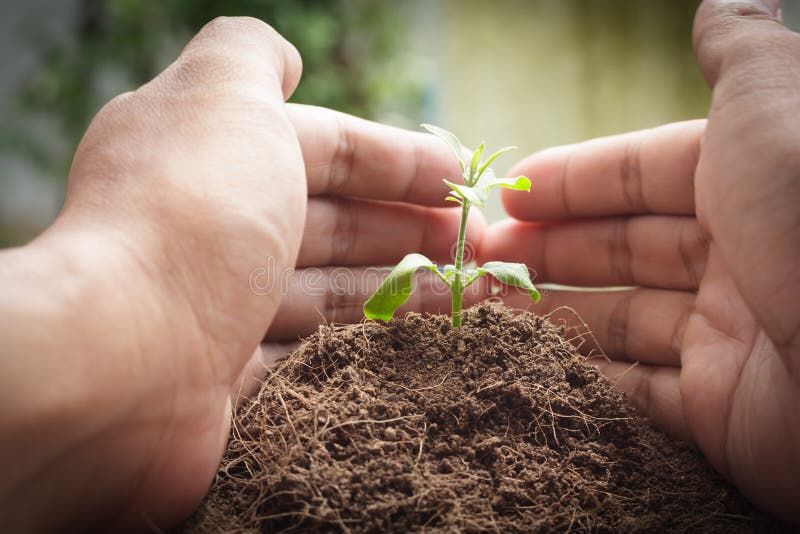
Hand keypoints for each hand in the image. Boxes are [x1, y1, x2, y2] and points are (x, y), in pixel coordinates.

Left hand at [0, 17, 484, 529]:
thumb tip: (285, 55)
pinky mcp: (229, 375)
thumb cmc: (192, 216)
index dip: (397, 159)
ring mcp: (221, 305)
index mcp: (214, 155)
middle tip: (478, 245)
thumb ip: (251, 55)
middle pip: (333, 221)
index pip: (324, 147)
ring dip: (403, 285)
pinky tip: (418, 340)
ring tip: (471, 293)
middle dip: (411, 226)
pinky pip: (314, 351)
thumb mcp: (223, 96)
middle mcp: (214, 226)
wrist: (120, 361)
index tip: (464, 179)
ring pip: (331, 289)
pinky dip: (366, 342)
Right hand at [478, 0, 798, 522]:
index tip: (506, 195)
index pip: (641, 177)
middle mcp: (738, 259)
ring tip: (488, 308)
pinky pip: (637, 391)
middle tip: (481, 254)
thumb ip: (740, 56)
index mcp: (748, 187)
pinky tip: (532, 365)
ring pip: (622, 318)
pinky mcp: (718, 411)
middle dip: (548, 246)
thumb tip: (716, 7)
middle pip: (623, 248)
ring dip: (554, 312)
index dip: (571, 181)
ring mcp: (727, 337)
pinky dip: (585, 378)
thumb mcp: (773, 108)